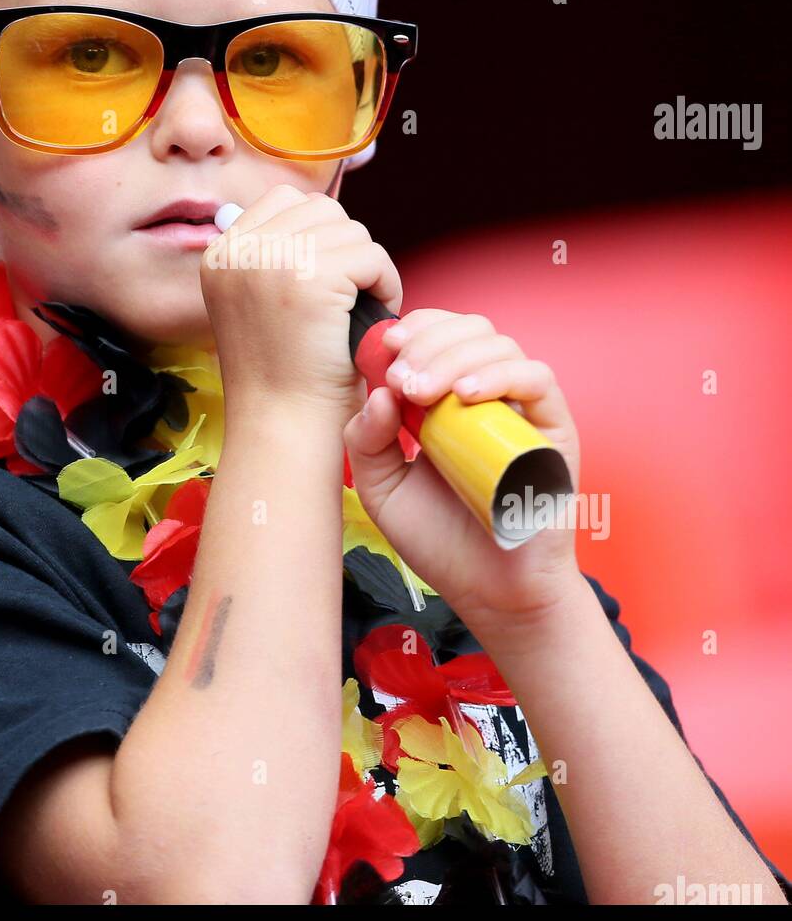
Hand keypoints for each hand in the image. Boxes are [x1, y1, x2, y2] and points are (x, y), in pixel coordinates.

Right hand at [200, 185, 401, 420]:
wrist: (283, 429)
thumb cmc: (283, 377)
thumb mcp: (258, 306)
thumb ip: (272, 258)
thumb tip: (314, 214)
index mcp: (219, 255)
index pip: (284, 201)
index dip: (318, 234)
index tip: (326, 281)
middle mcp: (238, 250)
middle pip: (320, 210)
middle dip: (345, 249)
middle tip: (349, 298)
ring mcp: (272, 260)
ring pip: (350, 230)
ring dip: (367, 267)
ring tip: (358, 311)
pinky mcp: (311, 277)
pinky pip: (371, 255)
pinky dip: (385, 284)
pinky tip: (372, 320)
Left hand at [342, 308, 582, 643]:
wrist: (489, 592)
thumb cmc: (439, 540)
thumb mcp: (382, 489)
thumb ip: (367, 441)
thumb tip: (380, 392)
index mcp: (447, 399)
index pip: (438, 334)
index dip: (414, 329)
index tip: (388, 348)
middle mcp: (487, 395)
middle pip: (468, 328)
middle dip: (428, 342)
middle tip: (403, 377)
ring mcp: (522, 409)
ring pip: (500, 345)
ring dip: (454, 357)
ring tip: (424, 391)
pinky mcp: (554, 429)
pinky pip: (538, 379)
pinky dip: (501, 376)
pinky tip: (467, 398)